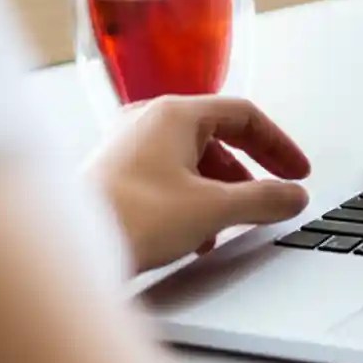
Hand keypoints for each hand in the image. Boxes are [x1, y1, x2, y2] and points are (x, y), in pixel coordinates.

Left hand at [90, 95, 310, 272]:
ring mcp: (126, 146)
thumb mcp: (214, 209)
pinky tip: (195, 234)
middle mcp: (147, 121)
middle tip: (270, 196)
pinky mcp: (113, 174)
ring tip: (230, 223)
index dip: (278, 144)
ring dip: (220, 190)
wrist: (66, 248)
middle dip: (249, 172)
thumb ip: (264, 199)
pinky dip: (192, 198)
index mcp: (174, 114)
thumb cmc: (129, 216)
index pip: (244, 115)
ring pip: (191, 159)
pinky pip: (167, 176)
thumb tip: (292, 196)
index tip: (296, 171)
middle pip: (217, 136)